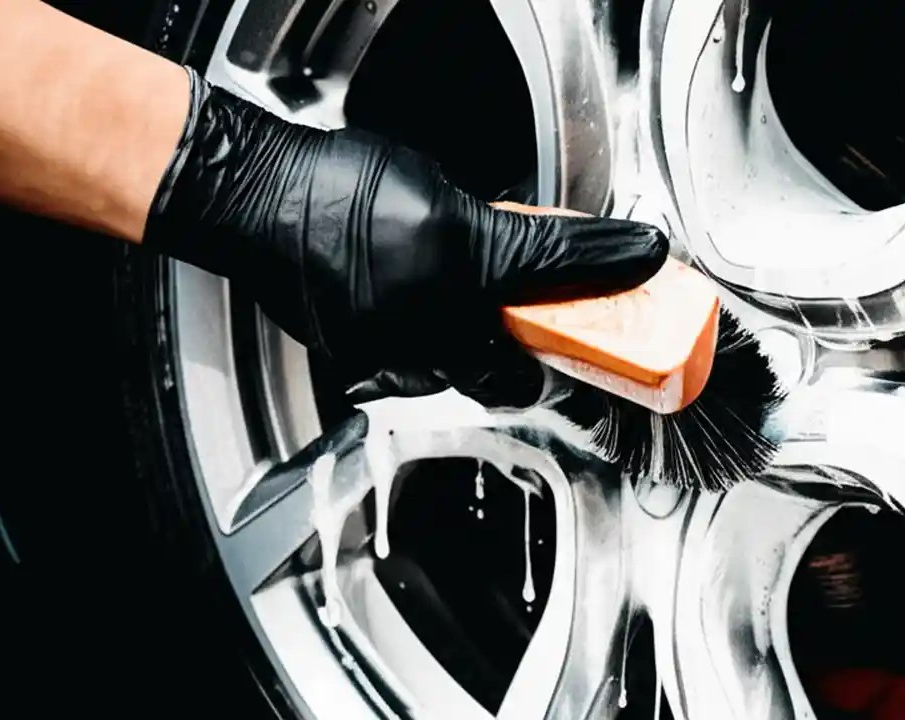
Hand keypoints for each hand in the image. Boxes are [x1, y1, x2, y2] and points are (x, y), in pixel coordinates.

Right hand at [143, 68, 667, 406]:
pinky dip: (433, 360)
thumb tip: (541, 250)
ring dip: (484, 364)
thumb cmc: (338, 184)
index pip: (559, 266)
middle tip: (550, 340)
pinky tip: (420, 323)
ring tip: (472, 324)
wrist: (258, 203)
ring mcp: (396, 352)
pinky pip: (420, 380)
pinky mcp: (365, 370)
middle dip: (541, 368)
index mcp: (462, 255)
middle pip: (520, 376)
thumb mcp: (438, 188)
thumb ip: (497, 229)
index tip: (646, 256)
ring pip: (468, 385)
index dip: (613, 262)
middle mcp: (434, 315)